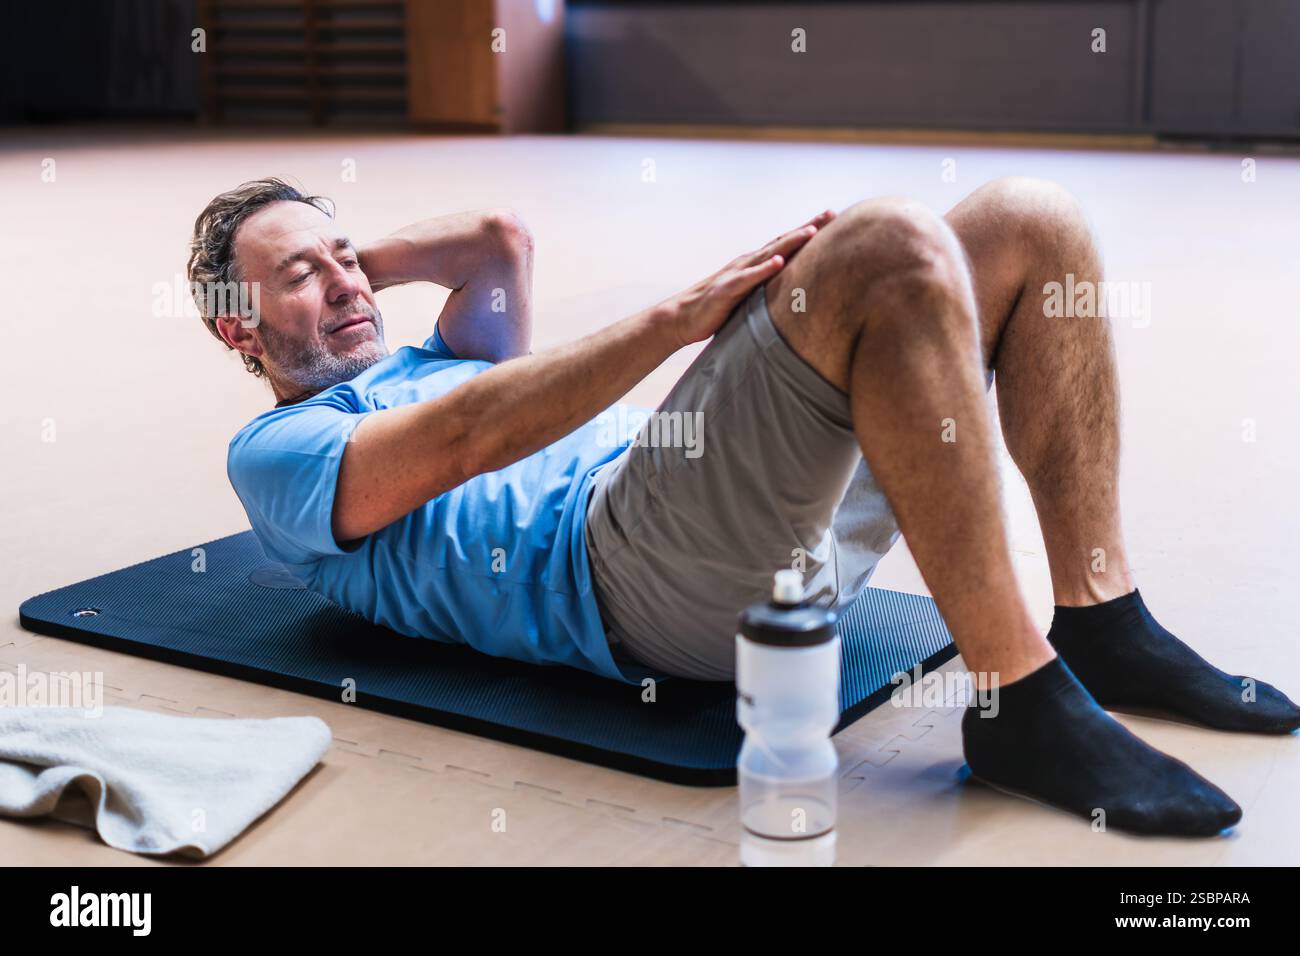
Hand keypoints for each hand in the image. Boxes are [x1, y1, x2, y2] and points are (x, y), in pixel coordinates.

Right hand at [660, 209, 835, 347]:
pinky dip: (764, 269)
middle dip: (807, 228)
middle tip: (832, 214)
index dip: (808, 231)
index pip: (785, 244)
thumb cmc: (716, 310)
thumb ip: (767, 291)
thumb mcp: (748, 298)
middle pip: (782, 241)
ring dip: (790, 242)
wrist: (681, 318)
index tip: (833, 219)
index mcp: (754, 265)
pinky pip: (748, 278)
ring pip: (768, 254)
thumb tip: (794, 293)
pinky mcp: (726, 290)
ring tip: (811, 232)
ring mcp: (737, 274)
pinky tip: (779, 262)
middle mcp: (748, 263)